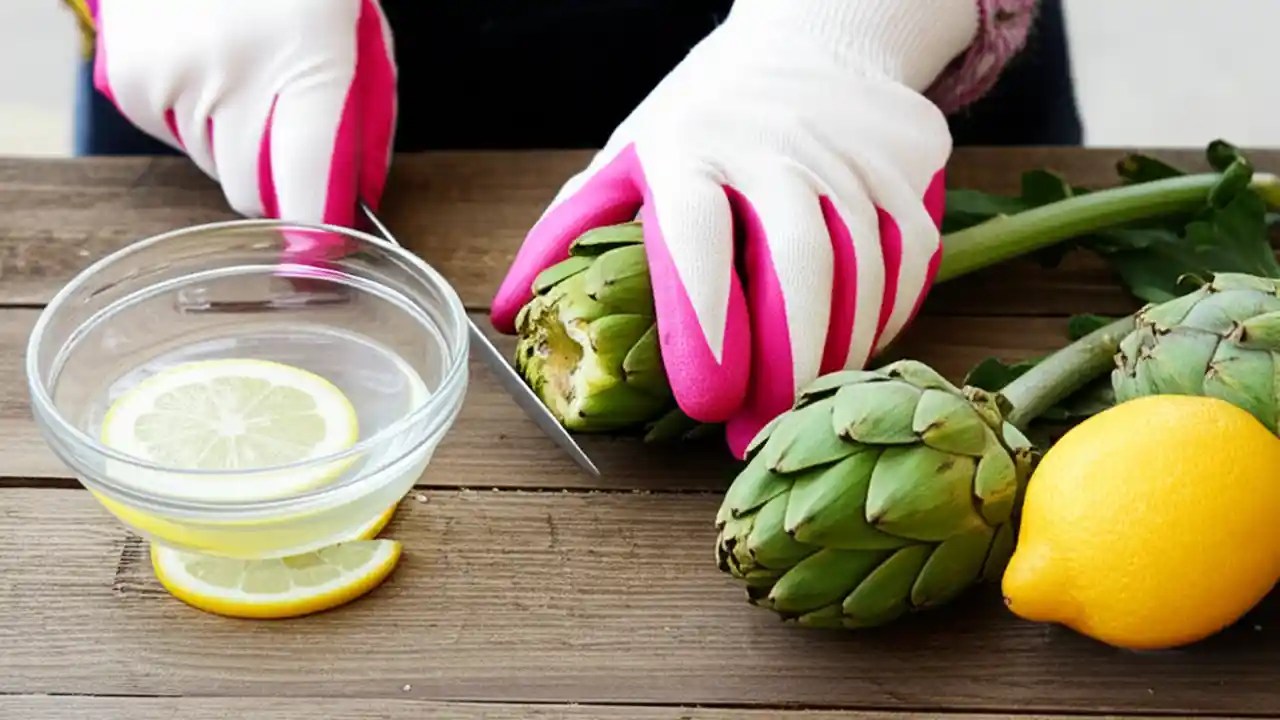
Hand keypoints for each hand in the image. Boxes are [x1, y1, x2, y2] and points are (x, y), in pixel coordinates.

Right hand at [87, 0, 396, 230]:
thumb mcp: (357, 41)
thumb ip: (360, 124)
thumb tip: (347, 200)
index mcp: (312, 63)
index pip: (308, 193)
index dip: (315, 236)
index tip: (321, 257)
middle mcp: (236, 78)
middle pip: (254, 192)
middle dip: (276, 180)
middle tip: (288, 135)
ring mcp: (175, 81)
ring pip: (214, 166)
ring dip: (234, 143)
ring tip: (246, 77)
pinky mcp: (133, 82)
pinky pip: (176, 138)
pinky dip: (197, 118)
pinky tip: (209, 67)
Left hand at [491, 0, 979, 456]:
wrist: (812, 39)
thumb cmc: (706, 118)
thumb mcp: (629, 157)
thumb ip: (569, 233)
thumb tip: (508, 312)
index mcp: (689, 147)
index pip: (698, 238)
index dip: (706, 323)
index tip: (706, 401)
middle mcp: (775, 144)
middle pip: (798, 260)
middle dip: (787, 358)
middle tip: (761, 432)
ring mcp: (851, 151)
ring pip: (865, 268)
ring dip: (839, 350)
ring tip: (801, 403)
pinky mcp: (910, 162)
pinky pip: (909, 257)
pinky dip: (886, 314)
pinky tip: (851, 346)